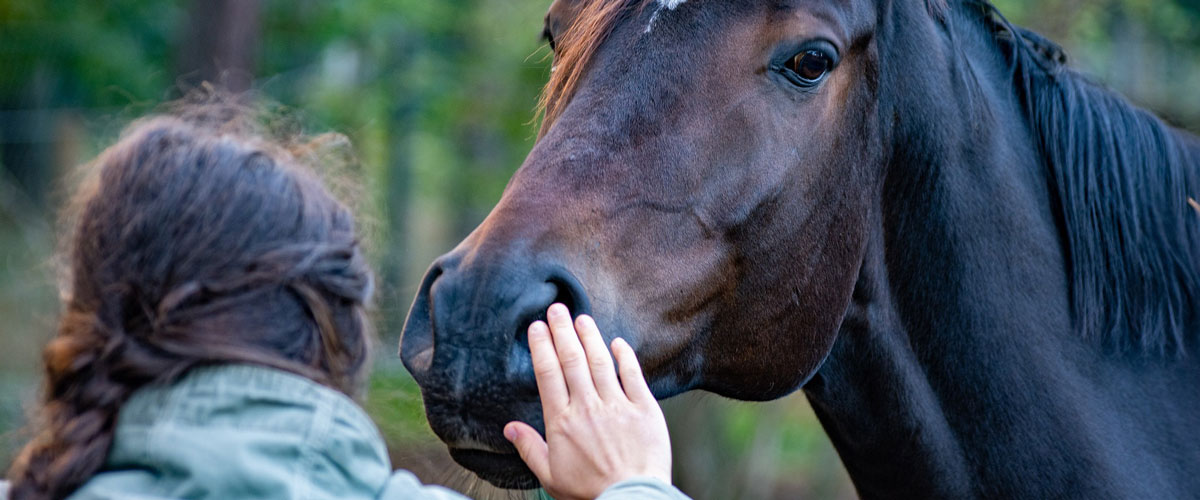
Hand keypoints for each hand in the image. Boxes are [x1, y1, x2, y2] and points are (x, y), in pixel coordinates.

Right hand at [504, 304, 671, 499]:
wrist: (631, 499)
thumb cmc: (590, 492)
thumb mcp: (551, 476)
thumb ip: (530, 448)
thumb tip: (509, 427)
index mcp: (562, 422)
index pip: (548, 374)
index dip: (541, 347)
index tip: (536, 328)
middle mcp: (587, 407)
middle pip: (572, 360)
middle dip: (562, 331)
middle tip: (556, 309)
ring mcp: (617, 406)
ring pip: (600, 362)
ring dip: (589, 337)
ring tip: (581, 318)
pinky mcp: (644, 410)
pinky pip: (633, 375)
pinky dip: (625, 357)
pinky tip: (617, 342)